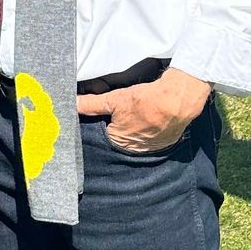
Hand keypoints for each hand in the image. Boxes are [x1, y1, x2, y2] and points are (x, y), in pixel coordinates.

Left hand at [75, 66, 210, 152]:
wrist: (177, 99)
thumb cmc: (145, 101)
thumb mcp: (115, 99)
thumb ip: (93, 104)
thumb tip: (73, 103)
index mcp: (120, 142)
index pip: (106, 136)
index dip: (107, 124)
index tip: (110, 116)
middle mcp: (136, 150)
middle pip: (123, 139)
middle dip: (122, 128)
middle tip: (128, 114)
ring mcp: (153, 148)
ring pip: (140, 139)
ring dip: (139, 130)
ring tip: (141, 115)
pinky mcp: (168, 142)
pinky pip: (155, 138)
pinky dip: (154, 130)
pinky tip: (155, 118)